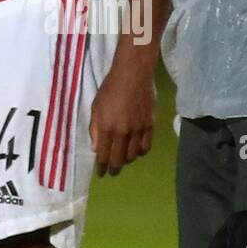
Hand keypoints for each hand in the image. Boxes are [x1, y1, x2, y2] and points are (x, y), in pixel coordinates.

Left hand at [89, 60, 155, 176]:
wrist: (134, 73)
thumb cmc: (111, 87)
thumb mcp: (96, 107)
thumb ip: (95, 129)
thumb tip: (97, 148)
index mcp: (107, 128)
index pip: (104, 155)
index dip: (102, 168)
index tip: (101, 174)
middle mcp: (123, 132)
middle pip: (119, 160)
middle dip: (115, 169)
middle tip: (112, 172)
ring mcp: (138, 130)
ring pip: (133, 155)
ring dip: (127, 160)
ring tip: (123, 159)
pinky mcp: (150, 125)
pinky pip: (146, 146)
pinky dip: (140, 152)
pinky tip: (136, 150)